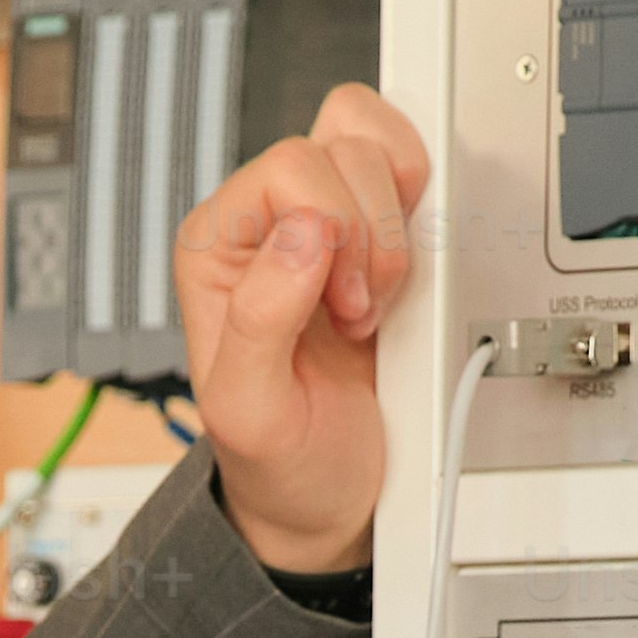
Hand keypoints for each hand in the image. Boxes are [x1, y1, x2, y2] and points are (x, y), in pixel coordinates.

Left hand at [170, 80, 427, 572]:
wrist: (329, 494)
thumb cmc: (279, 458)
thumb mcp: (250, 410)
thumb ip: (259, 320)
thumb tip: (304, 234)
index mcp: (215, 248)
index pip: (288, 170)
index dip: (335, 233)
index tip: (342, 307)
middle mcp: (263, 221)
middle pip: (337, 147)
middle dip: (372, 236)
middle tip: (360, 312)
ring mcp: (322, 218)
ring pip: (371, 143)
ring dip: (396, 227)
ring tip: (378, 299)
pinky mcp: (374, 229)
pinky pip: (404, 164)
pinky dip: (422, 210)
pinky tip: (403, 277)